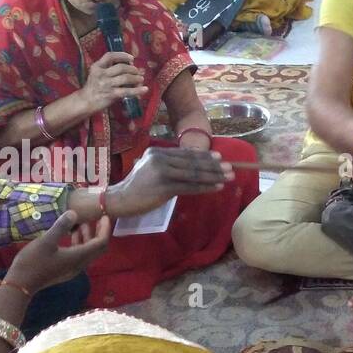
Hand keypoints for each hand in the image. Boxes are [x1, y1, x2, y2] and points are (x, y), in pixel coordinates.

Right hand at [2, 210, 111, 294]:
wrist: (22, 284)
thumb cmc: (33, 261)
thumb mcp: (46, 241)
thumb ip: (61, 226)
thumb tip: (74, 213)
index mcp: (79, 257)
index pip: (101, 242)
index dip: (105, 229)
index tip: (105, 216)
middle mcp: (80, 264)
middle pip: (98, 248)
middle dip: (100, 232)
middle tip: (98, 219)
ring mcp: (73, 268)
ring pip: (88, 251)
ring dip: (88, 237)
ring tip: (81, 223)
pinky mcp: (66, 269)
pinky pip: (79, 255)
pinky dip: (79, 243)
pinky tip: (70, 234)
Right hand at [81, 51, 147, 113]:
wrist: (86, 101)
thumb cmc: (94, 87)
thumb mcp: (97, 74)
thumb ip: (109, 69)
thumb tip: (130, 66)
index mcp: (97, 66)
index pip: (110, 56)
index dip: (122, 55)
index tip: (131, 58)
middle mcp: (101, 74)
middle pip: (121, 67)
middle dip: (132, 69)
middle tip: (138, 71)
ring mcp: (106, 84)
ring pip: (125, 78)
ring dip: (136, 78)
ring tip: (141, 79)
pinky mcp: (111, 94)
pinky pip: (127, 91)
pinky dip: (138, 90)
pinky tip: (145, 89)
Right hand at [105, 146, 234, 216]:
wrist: (121, 199)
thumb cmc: (139, 187)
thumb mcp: (152, 169)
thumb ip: (169, 164)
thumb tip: (192, 164)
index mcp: (157, 152)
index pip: (185, 153)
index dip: (204, 155)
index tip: (219, 156)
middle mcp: (160, 159)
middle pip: (192, 162)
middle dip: (213, 165)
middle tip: (230, 167)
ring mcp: (161, 172)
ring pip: (193, 174)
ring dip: (213, 176)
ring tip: (228, 177)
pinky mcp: (164, 187)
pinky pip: (190, 187)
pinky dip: (205, 187)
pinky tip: (217, 187)